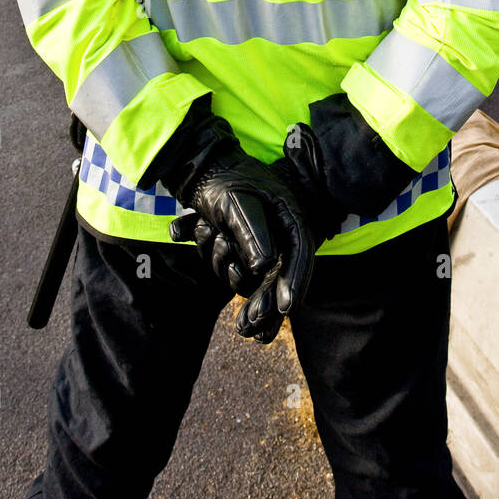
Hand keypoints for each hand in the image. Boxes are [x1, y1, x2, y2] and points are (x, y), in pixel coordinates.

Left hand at [159, 98, 313, 337]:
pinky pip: (242, 272)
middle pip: (279, 274)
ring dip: (245, 293)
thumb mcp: (237, 203)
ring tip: (242, 325)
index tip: (284, 307)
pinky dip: (232, 284)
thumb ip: (252, 232)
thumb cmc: (221, 179)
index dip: (293, 281)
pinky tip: (239, 315)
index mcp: (288, 216)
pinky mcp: (244, 247)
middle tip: (254, 331)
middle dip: (266, 303)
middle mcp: (279, 231)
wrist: (200, 168)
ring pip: (258, 277)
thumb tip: (263, 266)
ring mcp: (262, 241)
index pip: (299, 252)